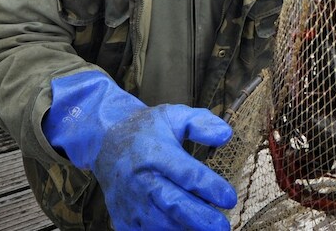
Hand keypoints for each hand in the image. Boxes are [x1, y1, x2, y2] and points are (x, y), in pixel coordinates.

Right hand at [45, 71, 237, 229]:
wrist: (106, 143)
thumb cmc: (148, 130)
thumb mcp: (174, 116)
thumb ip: (201, 123)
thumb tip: (226, 135)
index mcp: (154, 153)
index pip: (186, 173)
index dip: (209, 187)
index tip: (230, 198)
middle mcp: (140, 180)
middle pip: (173, 204)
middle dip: (200, 218)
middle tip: (222, 226)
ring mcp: (130, 203)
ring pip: (162, 224)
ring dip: (188, 228)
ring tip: (210, 227)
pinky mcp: (124, 220)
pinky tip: (188, 228)